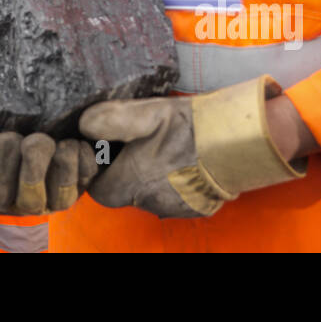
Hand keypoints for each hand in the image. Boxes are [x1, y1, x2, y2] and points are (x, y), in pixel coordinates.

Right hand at [0, 132, 97, 214]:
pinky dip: (86, 161)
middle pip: (31, 198)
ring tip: (60, 142)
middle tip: (33, 138)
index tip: (4, 137)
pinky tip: (77, 142)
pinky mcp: (77, 185)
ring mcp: (52, 197)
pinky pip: (87, 180)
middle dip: (34, 165)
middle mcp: (23, 203)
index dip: (2, 164)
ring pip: (63, 195)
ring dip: (63, 165)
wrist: (11, 134)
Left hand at [79, 77, 306, 218]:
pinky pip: (173, 198)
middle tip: (137, 145)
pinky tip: (181, 161)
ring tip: (162, 149)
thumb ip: (107, 119)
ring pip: (148, 195)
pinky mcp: (196, 208)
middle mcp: (150, 201)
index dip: (99, 172)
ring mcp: (175, 207)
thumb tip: (83, 126)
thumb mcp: (144, 113)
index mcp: (132, 180)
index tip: (107, 152)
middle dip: (124, 173)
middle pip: (124, 193)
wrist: (237, 142)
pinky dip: (172, 183)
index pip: (99, 191)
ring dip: (148, 177)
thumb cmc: (188, 127)